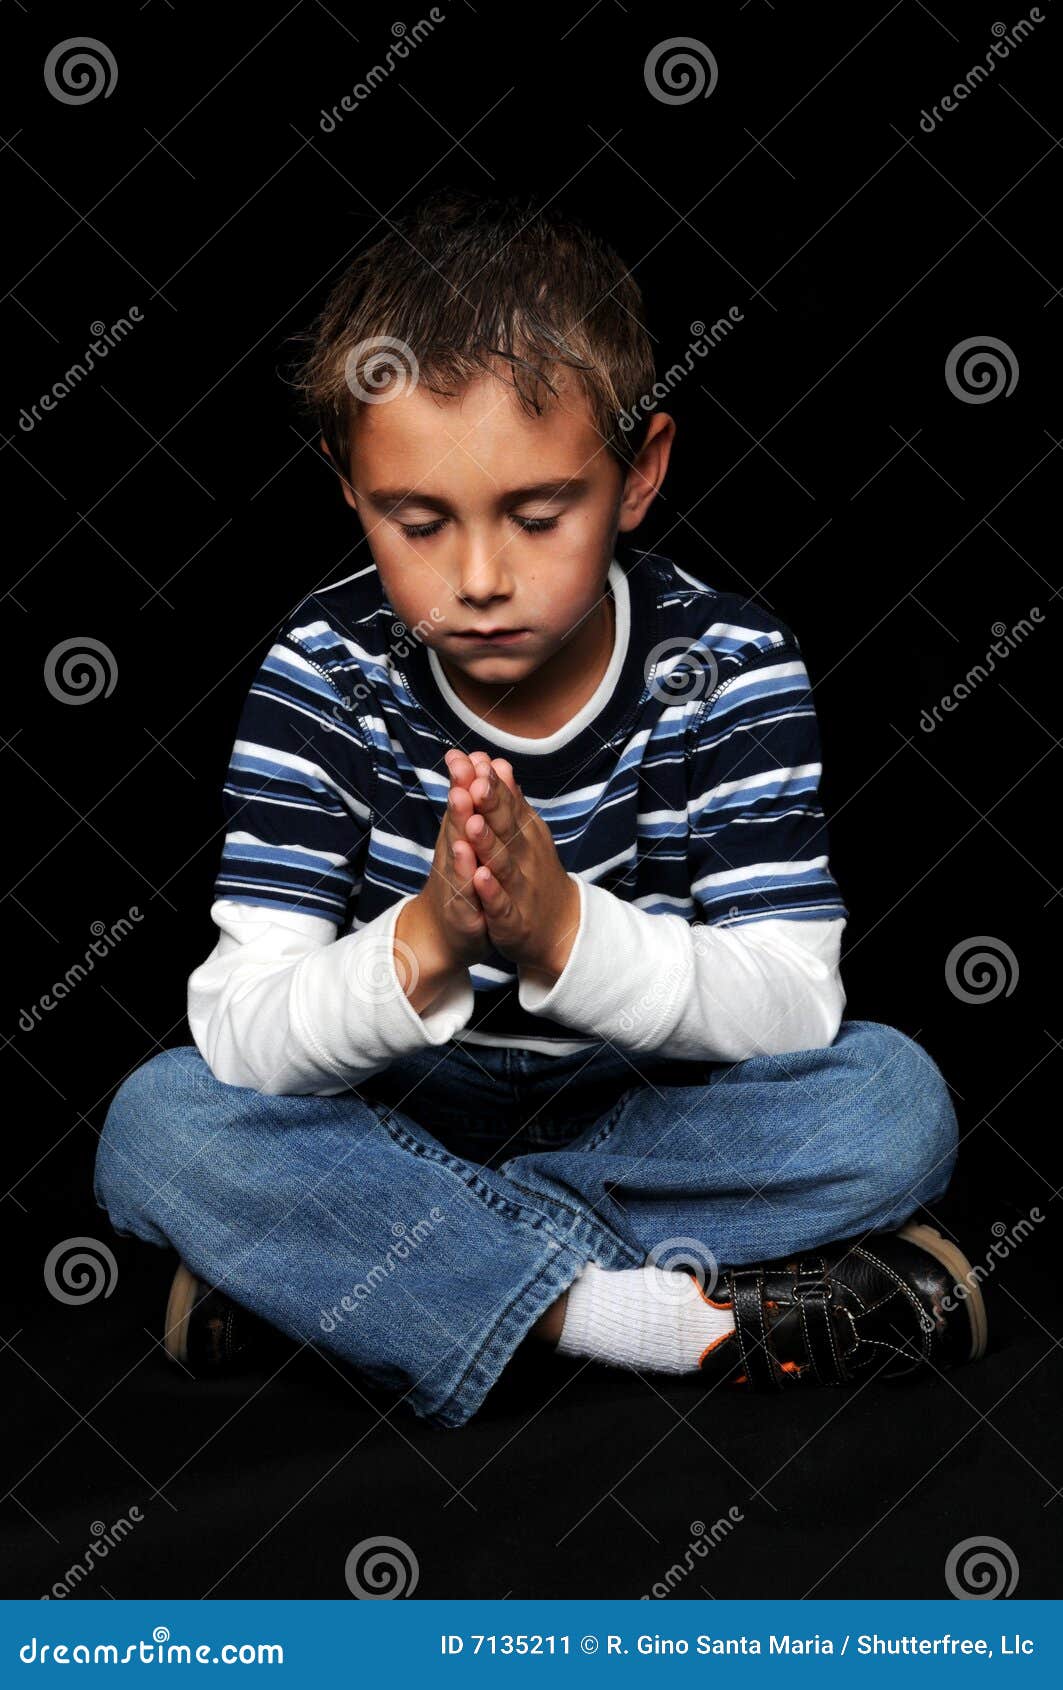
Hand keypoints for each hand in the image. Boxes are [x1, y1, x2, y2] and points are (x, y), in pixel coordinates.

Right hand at [392, 755, 492, 1011]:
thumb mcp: (463, 837)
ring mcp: (457, 883)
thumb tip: (471, 759)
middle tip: (466, 770)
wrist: (442, 934)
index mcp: (460, 836)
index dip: (468, 780)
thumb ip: (468, 801)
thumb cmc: (459, 878)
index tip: (472, 754)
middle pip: (459, 823)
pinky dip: (470, 880)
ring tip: (467, 810)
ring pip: (461, 855)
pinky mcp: (463, 910)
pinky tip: (475, 869)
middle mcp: (455, 855)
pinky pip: (468, 895)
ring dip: (464, 832)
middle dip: (464, 798)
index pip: (465, 804)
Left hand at [443, 746, 580, 981]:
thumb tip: (496, 762)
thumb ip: (508, 800)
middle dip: (489, 805)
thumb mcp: (526, 832)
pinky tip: (480, 877)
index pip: (506, 804)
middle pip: (505, 828)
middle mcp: (524, 856)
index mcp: (524, 833)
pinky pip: (501, 904)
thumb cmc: (536, 871)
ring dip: (488, 844)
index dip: (490, 783)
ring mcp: (520, 888)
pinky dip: (491, 891)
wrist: (562, 926)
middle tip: (473, 780)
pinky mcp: (513, 919)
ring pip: (502, 863)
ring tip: (473, 824)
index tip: (473, 759)